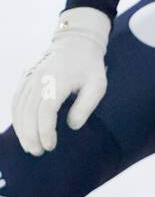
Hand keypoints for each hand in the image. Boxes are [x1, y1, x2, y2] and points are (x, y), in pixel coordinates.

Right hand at [11, 8, 111, 155]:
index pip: (46, 110)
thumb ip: (86, 106)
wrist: (76, 44)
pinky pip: (16, 101)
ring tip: (30, 147)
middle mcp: (38, 79)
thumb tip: (73, 126)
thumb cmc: (89, 68)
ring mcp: (29, 78)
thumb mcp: (97, 85)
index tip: (50, 146)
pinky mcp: (25, 79)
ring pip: (19, 108)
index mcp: (57, 80)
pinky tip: (22, 131)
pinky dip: (17, 117)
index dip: (45, 130)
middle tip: (39, 152)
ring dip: (22, 129)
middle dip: (31, 135)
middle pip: (28, 112)